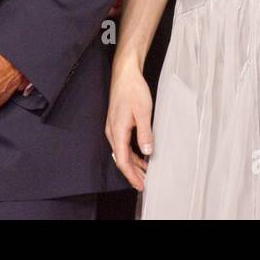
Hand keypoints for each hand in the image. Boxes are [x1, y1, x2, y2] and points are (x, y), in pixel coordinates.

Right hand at [105, 63, 152, 189]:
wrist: (125, 74)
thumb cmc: (133, 90)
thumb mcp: (143, 113)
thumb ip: (144, 134)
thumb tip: (147, 152)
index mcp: (117, 131)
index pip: (123, 161)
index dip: (132, 175)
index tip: (141, 186)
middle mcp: (112, 132)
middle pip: (121, 159)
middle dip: (133, 173)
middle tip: (144, 184)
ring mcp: (113, 127)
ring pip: (122, 152)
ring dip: (133, 163)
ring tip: (145, 172)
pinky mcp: (116, 123)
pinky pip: (122, 143)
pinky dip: (132, 153)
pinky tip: (141, 155)